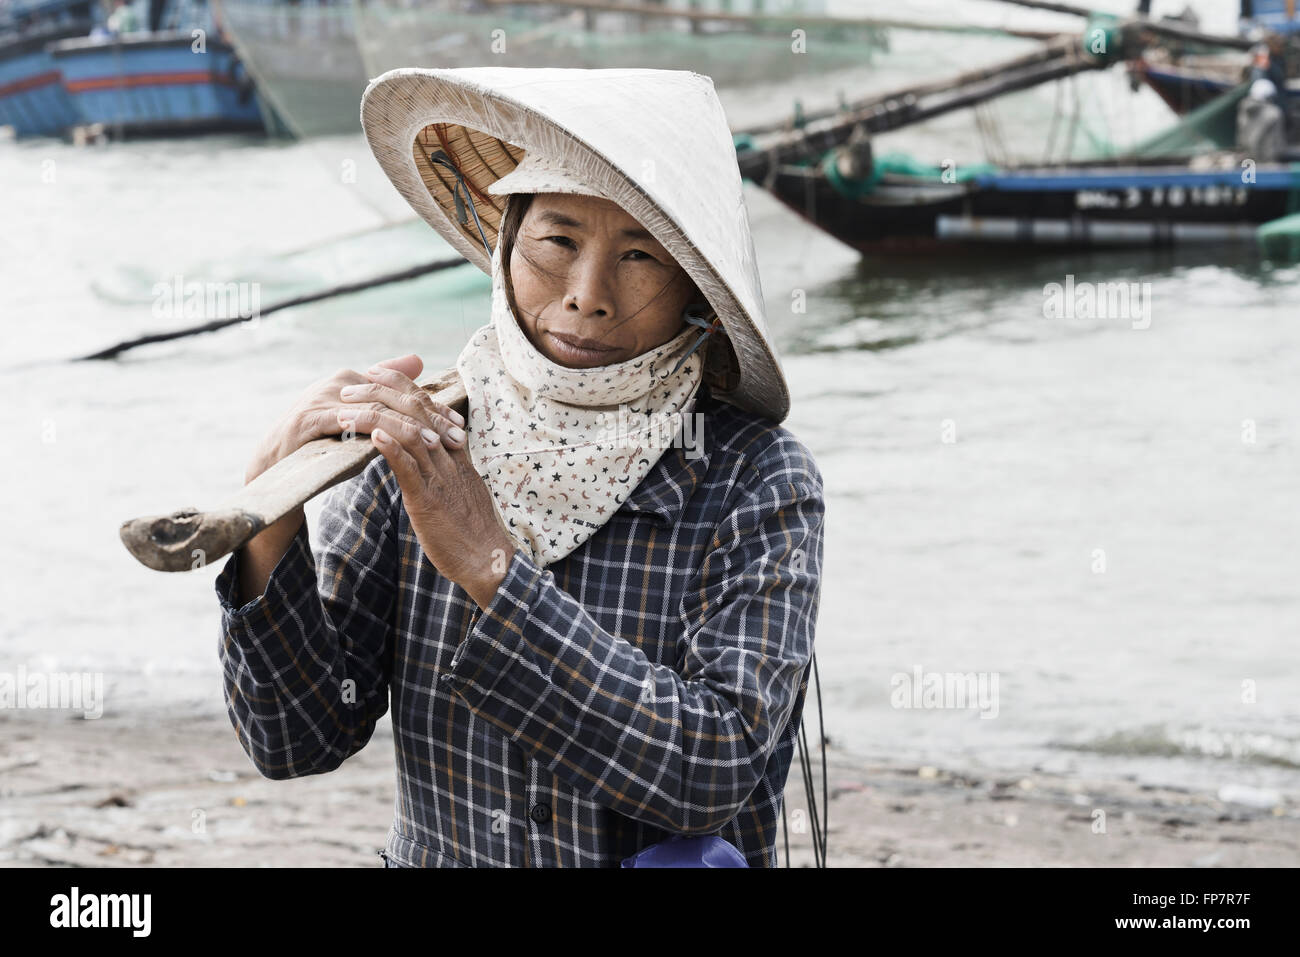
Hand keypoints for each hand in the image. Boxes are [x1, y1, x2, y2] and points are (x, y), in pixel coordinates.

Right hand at [236, 354, 465, 605]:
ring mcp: (323, 399)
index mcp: (353, 378)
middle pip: (394, 395)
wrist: (276, 467)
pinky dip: (376, 431)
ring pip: (377, 408)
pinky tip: (396, 444)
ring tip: (433, 443)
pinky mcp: (311, 420)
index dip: (433, 406)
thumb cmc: (323, 443)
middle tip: (455, 435)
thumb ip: (386, 395)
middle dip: (429, 416)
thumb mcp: (359, 419)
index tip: (459, 424)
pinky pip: (350, 423)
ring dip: (409, 427)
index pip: (402, 388)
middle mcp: (338, 382)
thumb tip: (418, 359)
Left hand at [337, 355, 517, 608]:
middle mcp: (449, 458)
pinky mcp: (430, 501)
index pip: (429, 406)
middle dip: (381, 392)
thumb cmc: (471, 529)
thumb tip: (421, 454)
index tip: (376, 372)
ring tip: (346, 409)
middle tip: (351, 385)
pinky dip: (391, 449)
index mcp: (455, 453)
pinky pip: (410, 470)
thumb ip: (441, 468)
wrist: (488, 559)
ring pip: (410, 434)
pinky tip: (373, 437)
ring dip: (375, 417)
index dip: (402, 385)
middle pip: (417, 411)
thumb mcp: (458, 489)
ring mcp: (441, 478)